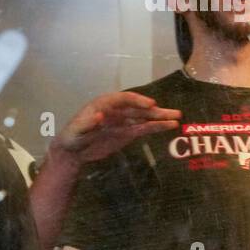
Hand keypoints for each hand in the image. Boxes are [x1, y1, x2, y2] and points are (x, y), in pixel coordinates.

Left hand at [53, 92, 181, 164]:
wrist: (72, 151)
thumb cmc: (72, 137)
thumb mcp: (76, 130)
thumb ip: (88, 123)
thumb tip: (101, 115)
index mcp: (104, 104)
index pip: (124, 99)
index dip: (138, 101)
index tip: (151, 105)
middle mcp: (117, 110)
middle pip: (139, 108)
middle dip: (156, 110)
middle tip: (173, 112)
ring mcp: (123, 121)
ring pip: (145, 118)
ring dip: (160, 118)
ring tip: (177, 117)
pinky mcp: (127, 133)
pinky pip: (144, 128)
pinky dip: (156, 128)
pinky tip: (169, 126)